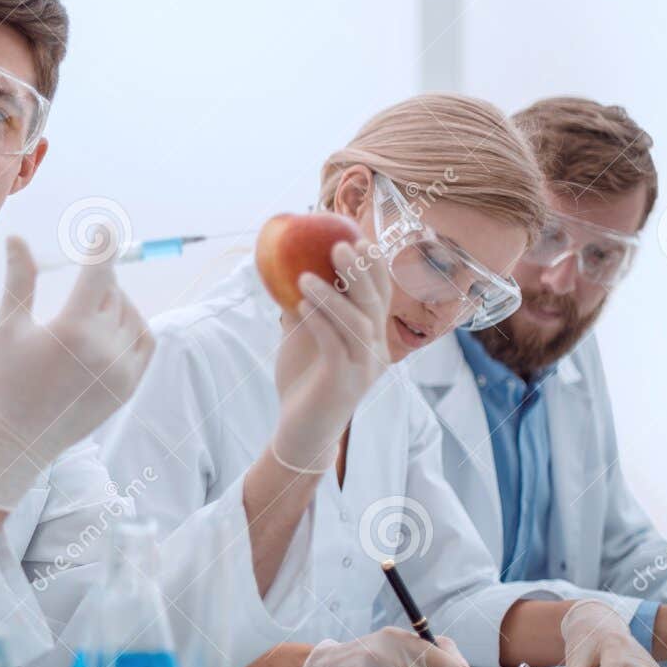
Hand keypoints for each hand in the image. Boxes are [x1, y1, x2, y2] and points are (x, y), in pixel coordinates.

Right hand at [0, 237, 154, 510]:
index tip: (104, 227)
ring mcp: (121, 369)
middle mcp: (104, 348)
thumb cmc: (6, 381)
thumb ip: (19, 280)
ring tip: (91, 309)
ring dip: (116, 304)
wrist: (20, 439)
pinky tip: (114, 327)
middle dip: (98, 284)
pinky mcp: (128, 386)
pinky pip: (145, 342)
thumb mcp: (8, 327)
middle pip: (113, 294)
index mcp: (74, 329)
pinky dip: (134, 327)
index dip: (103, 246)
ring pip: (132, 316)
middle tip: (80, 287)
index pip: (99, 273)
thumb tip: (17, 238)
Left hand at [269, 240, 390, 471]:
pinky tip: (299, 306)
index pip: (380, 295)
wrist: (300, 429)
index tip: (359, 237)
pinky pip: (334, 346)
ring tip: (304, 276)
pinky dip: (318, 323)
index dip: (374, 266)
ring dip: (331, 296)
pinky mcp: (344, 383)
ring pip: (356, 324)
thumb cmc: (303, 381)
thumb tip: (286, 269)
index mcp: (371, 338)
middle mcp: (375, 351)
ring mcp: (363, 368)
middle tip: (339, 245)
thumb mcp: (304, 338)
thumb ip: (306, 308)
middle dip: (360, 272)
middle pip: (374, 304)